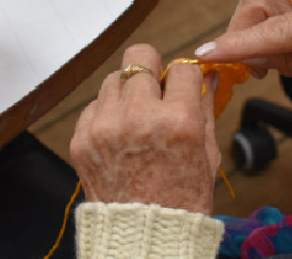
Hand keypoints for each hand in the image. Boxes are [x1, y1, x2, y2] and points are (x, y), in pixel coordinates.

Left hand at [69, 44, 220, 213]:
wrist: (143, 236)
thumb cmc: (181, 200)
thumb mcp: (206, 152)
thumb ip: (205, 106)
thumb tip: (209, 75)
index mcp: (178, 121)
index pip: (181, 68)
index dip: (185, 76)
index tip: (183, 86)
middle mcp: (138, 117)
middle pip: (140, 56)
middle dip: (152, 69)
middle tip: (156, 87)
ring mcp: (105, 126)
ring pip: (114, 78)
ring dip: (128, 90)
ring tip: (137, 116)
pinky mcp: (82, 138)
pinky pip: (94, 105)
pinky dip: (108, 113)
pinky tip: (120, 135)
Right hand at [195, 0, 291, 100]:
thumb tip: (255, 58)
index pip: (278, 25)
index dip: (240, 42)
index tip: (209, 53)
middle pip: (262, 0)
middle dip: (244, 33)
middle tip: (244, 68)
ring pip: (265, 4)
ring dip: (256, 36)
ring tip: (268, 67)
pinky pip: (279, 11)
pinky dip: (269, 34)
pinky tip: (281, 56)